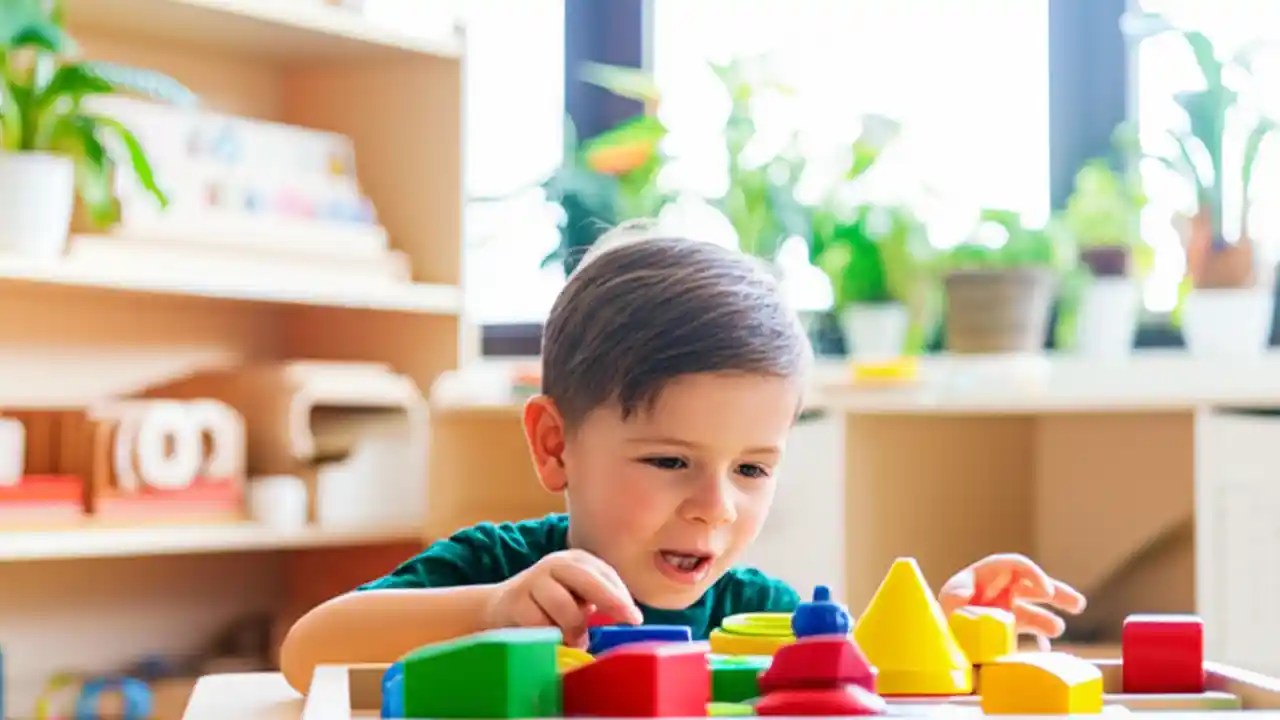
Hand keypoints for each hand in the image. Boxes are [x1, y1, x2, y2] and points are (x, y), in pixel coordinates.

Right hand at [483, 549, 642, 647]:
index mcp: (576, 561)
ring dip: (574, 628)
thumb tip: (629, 617)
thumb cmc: (549, 605)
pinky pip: (541, 624)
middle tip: (625, 621)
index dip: (621, 596)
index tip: (635, 618)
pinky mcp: (515, 601)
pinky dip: (550, 636)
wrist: (500, 606)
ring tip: (575, 640)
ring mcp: (534, 580)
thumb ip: (600, 602)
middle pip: (587, 580)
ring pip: (564, 606)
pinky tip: (549, 638)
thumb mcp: (576, 597)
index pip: (604, 574)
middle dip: (610, 601)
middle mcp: (555, 564)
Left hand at [938, 553, 1085, 638]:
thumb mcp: (947, 599)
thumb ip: (956, 596)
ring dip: (1050, 618)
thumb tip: (963, 597)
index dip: (1034, 574)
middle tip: (1077, 605)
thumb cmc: (943, 609)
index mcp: (989, 573)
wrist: (940, 633)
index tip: (1045, 589)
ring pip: (1036, 609)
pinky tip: (1046, 649)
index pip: (1017, 565)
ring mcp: (1007, 608)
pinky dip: (1040, 638)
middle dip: (1058, 592)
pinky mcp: (1009, 628)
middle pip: (1034, 585)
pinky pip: (1030, 630)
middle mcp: (1002, 588)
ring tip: (1058, 629)